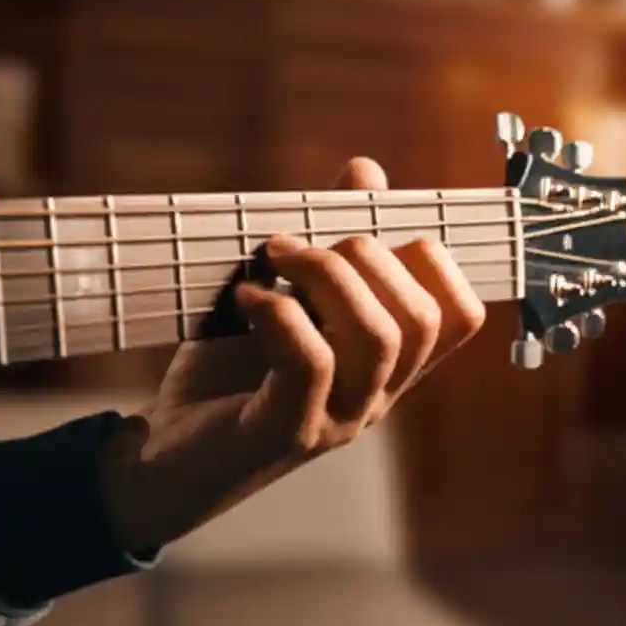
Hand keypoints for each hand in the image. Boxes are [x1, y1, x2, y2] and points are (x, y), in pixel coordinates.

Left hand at [100, 158, 485, 552]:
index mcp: (388, 367)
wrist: (165, 453)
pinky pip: (310, 361)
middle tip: (298, 243)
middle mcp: (376, 398)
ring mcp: (337, 420)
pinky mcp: (287, 432)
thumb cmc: (230, 372)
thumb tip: (366, 171)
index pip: (461, 316)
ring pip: (378, 338)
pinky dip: (278, 312)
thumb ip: (333, 240)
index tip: (373, 231)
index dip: (434, 260)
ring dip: (325, 275)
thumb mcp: (289, 298)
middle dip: (368, 256)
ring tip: (273, 256)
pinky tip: (245, 299)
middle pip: (420, 320)